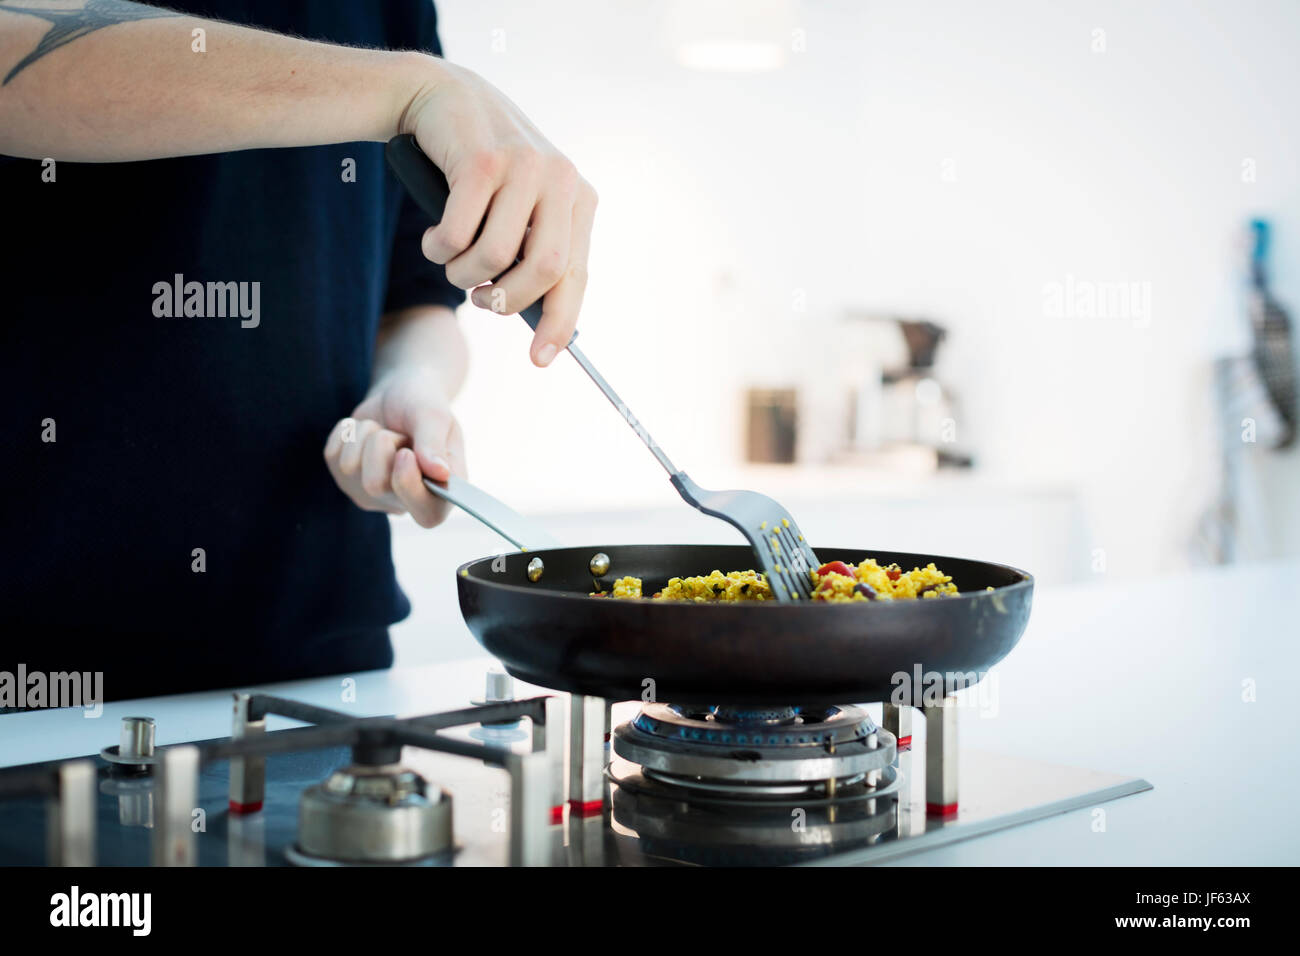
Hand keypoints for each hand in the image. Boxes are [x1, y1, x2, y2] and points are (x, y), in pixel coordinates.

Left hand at [322, 368, 464, 527]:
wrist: (399, 395)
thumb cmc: (423, 406)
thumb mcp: (434, 416)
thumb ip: (435, 444)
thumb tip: (440, 473)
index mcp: (439, 491)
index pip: (427, 513)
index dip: (410, 487)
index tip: (405, 454)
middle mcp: (404, 500)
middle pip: (374, 485)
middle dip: (382, 443)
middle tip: (398, 434)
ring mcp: (370, 494)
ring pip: (349, 466)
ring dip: (366, 434)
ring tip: (384, 430)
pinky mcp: (344, 479)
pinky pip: (332, 454)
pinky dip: (348, 432)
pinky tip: (366, 433)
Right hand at [398, 58, 597, 366]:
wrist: (440, 98)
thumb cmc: (480, 172)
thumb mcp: (519, 208)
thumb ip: (533, 252)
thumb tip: (538, 323)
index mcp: (578, 197)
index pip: (577, 274)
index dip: (559, 322)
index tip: (540, 359)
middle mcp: (560, 179)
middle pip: (543, 271)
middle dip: (504, 299)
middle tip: (478, 298)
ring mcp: (523, 167)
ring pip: (494, 256)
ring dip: (462, 273)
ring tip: (449, 261)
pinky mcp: (482, 161)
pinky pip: (458, 234)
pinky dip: (439, 249)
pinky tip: (433, 239)